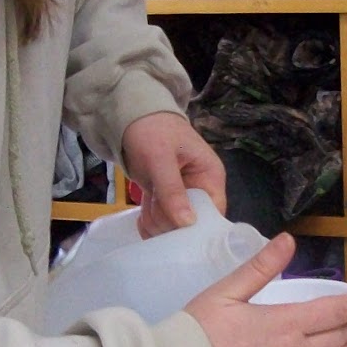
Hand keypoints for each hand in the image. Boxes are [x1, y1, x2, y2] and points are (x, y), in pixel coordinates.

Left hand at [121, 112, 226, 234]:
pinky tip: (142, 212)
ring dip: (155, 221)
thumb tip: (188, 223)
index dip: (198, 226)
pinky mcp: (165, 202)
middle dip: (169, 221)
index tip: (176, 227)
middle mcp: (201, 191)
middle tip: (154, 203)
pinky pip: (160, 224)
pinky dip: (148, 222)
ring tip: (147, 200)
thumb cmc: (152, 131)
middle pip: (191, 225)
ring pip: (173, 227)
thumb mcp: (160, 158)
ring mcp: (182, 198)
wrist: (131, 118)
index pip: (214, 213)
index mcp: (210, 177)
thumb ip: (172, 190)